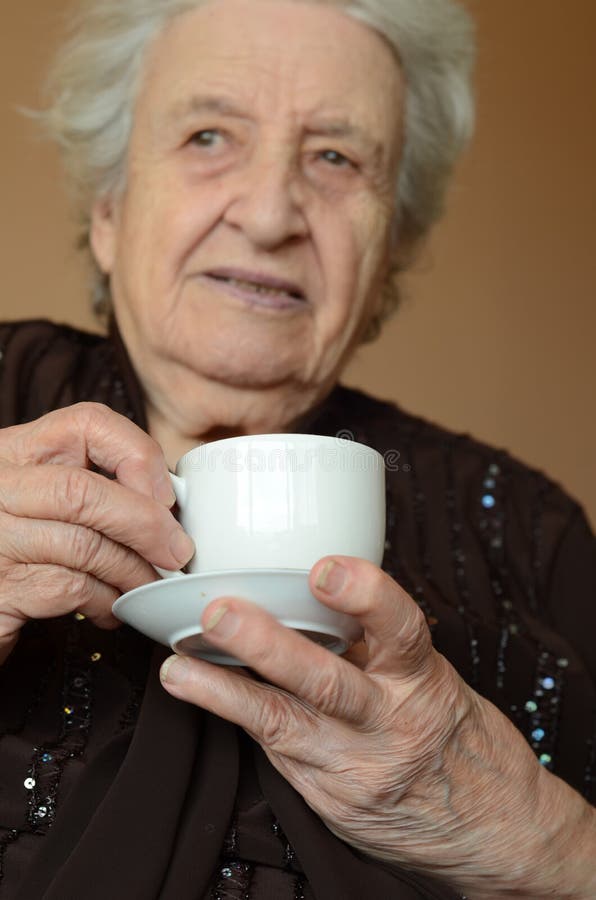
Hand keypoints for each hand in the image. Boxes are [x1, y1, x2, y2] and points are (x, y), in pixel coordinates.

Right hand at [0, 402, 193, 662]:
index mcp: (15, 451)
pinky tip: (112, 607)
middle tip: (176, 552)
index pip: (86, 424)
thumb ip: (96, 488)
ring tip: (147, 584)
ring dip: (132, 571)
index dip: (138, 455)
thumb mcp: (45, 500)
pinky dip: (106, 601)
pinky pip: (70, 588)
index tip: (165, 496)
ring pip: (83, 546)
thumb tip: (167, 504)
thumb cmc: (15, 549)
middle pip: (84, 491)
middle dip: (145, 524)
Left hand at [159, 556, 595, 898]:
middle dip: (268, 646)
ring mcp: (354, 767)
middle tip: (220, 613)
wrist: (489, 828)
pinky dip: (231, 715)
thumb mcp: (431, 678)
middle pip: (328, 683)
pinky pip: (274, 750)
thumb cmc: (454, 735)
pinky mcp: (327, 799)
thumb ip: (378, 644)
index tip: (325, 568)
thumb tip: (313, 588)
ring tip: (178, 666)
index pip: (401, 630)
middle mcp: (389, 724)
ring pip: (285, 725)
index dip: (365, 596)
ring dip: (224, 690)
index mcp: (422, 681)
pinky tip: (193, 688)